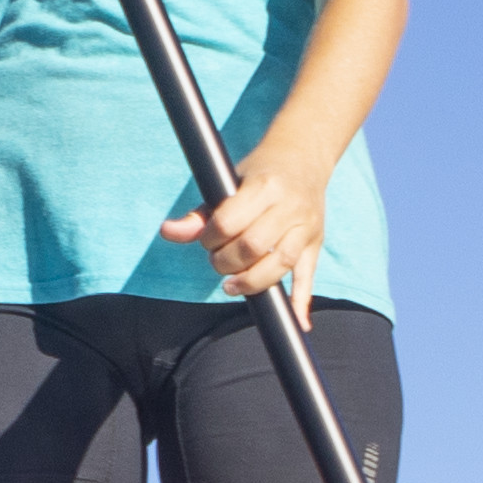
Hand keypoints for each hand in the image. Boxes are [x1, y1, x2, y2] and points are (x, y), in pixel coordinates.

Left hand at [167, 158, 329, 302]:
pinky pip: (308, 275)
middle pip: (254, 246)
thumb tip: (167, 232)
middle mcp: (289, 206)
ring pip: (281, 263)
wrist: (302, 159)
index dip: (211, 238)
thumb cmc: (258, 174)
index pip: (230, 222)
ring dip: (252, 281)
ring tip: (233, 285)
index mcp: (264, 186)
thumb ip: (200, 215)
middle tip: (218, 261)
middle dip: (227, 261)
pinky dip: (302, 301)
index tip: (207, 239)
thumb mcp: (229, 185)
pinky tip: (298, 322)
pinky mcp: (315, 244)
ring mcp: (305, 227)